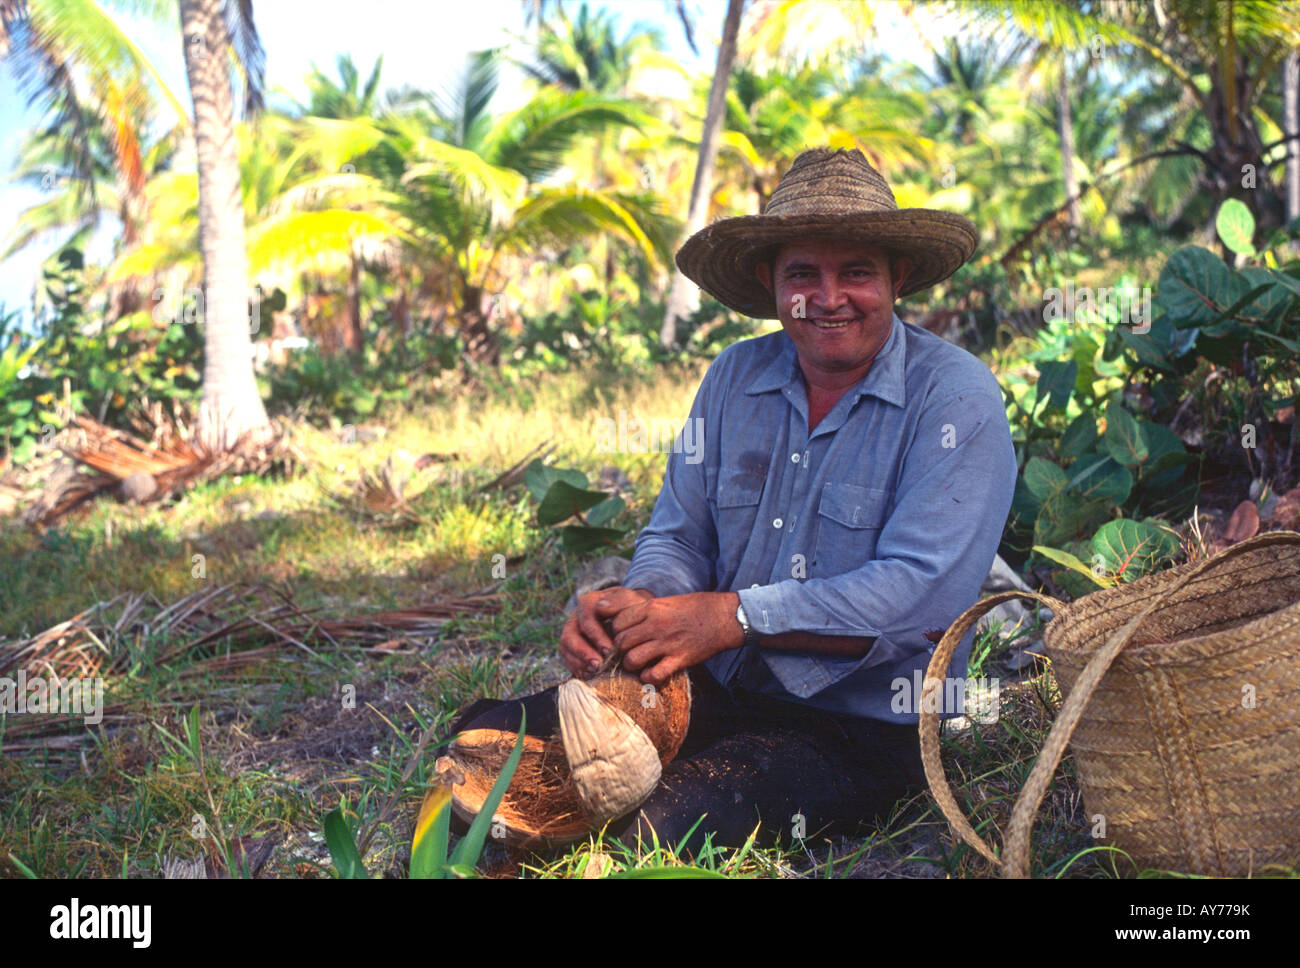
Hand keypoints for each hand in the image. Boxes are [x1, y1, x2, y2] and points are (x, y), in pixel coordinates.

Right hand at [558, 586, 653, 677]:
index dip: (595, 636)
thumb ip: (620, 601)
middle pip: (569, 635)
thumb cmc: (633, 609)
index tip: (610, 651)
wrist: (633, 618)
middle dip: (583, 652)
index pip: (586, 619)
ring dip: (578, 663)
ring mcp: (572, 633)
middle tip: (598, 666)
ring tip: (594, 673)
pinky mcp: (572, 648)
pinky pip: (567, 660)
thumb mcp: (631, 601)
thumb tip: (601, 607)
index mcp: (588, 603)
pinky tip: (590, 676)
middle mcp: (576, 617)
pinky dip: (577, 669)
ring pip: (565, 648)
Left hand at [608, 591, 742, 685]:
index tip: (621, 636)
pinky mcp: (680, 659)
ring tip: (637, 664)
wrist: (725, 617)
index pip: (617, 622)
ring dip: (631, 665)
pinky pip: (654, 675)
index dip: (615, 631)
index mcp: (652, 608)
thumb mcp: (667, 601)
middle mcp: (656, 625)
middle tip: (626, 653)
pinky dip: (648, 677)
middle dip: (620, 650)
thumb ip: (645, 610)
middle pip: (621, 642)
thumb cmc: (697, 607)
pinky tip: (651, 673)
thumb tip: (623, 617)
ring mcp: (668, 643)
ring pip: (632, 659)